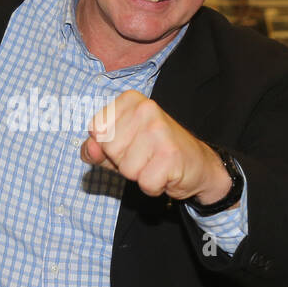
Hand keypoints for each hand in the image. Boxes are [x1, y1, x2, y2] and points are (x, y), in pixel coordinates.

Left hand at [80, 90, 229, 201]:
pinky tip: (165, 174)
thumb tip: (89, 150)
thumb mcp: (120, 146)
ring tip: (155, 163)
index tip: (130, 143)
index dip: (109, 146)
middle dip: (123, 162)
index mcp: (129, 100)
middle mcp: (145, 108)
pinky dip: (153, 186)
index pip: (96, 129)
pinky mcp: (170, 154)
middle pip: (110, 149)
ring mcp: (159, 130)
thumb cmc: (154, 153)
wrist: (198, 164)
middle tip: (146, 156)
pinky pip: (144, 182)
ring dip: (139, 174)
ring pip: (126, 169)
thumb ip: (98, 146)